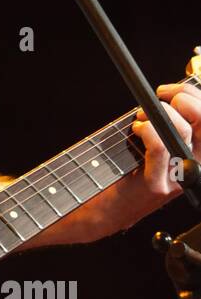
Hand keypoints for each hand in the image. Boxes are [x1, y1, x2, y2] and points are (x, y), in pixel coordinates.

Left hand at [131, 81, 200, 196]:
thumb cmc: (127, 169)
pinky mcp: (158, 186)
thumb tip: (170, 94)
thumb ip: (169, 121)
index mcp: (197, 153)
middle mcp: (194, 166)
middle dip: (181, 99)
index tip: (169, 90)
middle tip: (159, 100)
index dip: (191, 94)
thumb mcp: (154, 140)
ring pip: (183, 131)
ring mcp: (179, 179)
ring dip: (158, 114)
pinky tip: (136, 130)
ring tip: (140, 118)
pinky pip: (160, 148)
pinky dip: (147, 131)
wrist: (105, 208)